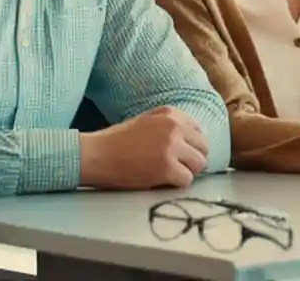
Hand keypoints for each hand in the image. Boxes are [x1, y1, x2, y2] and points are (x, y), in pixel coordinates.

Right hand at [78, 107, 208, 189]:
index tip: (179, 155)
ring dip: (186, 172)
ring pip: (199, 164)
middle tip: (176, 168)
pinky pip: (187, 180)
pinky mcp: (167, 167)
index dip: (190, 147)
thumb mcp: (146, 121)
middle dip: (192, 161)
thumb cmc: (116, 141)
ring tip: (168, 175)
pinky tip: (161, 182)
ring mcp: (172, 147)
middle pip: (203, 149)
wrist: (96, 154)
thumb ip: (169, 126)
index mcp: (170, 114)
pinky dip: (176, 184)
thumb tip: (192, 142)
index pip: (198, 132)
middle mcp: (175, 127)